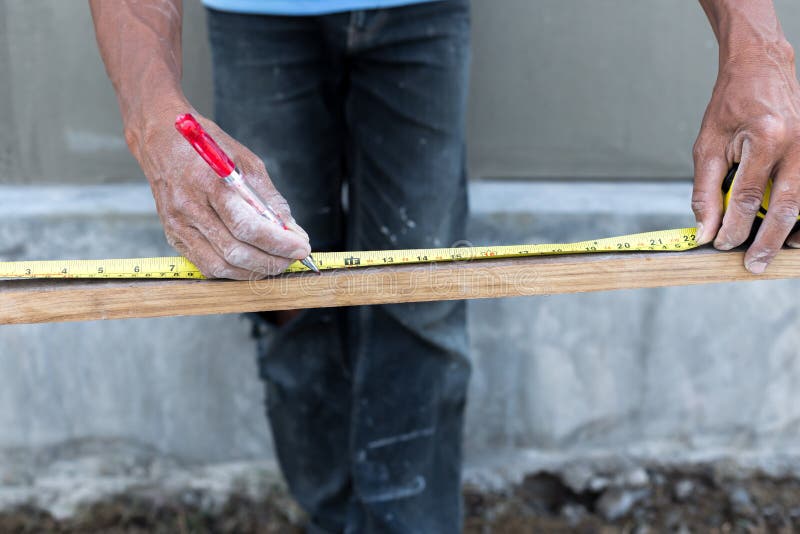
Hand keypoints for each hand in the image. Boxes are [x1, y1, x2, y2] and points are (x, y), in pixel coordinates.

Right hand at [125, 103, 310, 279]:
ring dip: (254, 270)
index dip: (278, 243)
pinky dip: (233, 270)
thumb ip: (269, 198)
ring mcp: (177, 224)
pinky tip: (251, 263)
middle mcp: (189, 207)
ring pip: (220, 265)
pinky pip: (205, 265)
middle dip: (271, 260)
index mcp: (210, 183)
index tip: (301, 248)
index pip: (247, 226)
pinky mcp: (172, 235)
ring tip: (276, 263)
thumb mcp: (246, 161)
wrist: (161, 140)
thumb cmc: (207, 146)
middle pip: (235, 251)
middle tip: (293, 258)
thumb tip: (292, 230)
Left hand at [692, 39, 799, 273]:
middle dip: (768, 241)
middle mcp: (797, 144)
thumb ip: (705, 191)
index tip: (720, 245)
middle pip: (787, 207)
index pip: (748, 198)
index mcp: (766, 139)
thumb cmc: (730, 105)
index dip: (733, 228)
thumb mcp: (708, 146)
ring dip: (792, 232)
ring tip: (775, 252)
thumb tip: (704, 229)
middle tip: (754, 266)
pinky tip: (793, 231)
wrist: (760, 68)